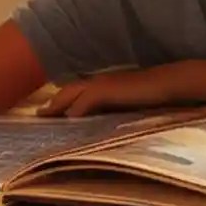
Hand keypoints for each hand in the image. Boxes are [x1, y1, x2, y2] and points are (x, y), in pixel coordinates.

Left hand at [39, 65, 178, 116]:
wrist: (167, 83)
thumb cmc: (153, 94)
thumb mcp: (129, 103)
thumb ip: (114, 109)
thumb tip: (100, 123)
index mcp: (104, 84)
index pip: (77, 92)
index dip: (63, 101)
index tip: (51, 112)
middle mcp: (99, 82)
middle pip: (69, 91)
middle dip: (54, 103)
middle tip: (39, 115)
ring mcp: (102, 84)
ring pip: (71, 93)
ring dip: (57, 104)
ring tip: (44, 116)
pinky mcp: (106, 90)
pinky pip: (84, 101)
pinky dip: (74, 109)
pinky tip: (67, 119)